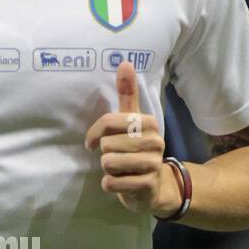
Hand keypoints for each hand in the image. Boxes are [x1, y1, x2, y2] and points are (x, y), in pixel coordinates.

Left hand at [85, 62, 170, 214]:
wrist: (153, 186)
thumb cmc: (136, 149)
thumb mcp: (132, 121)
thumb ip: (128, 94)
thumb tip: (124, 62)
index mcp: (149, 123)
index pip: (109, 122)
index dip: (95, 134)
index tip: (93, 143)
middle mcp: (155, 141)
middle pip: (107, 144)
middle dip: (106, 154)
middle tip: (117, 158)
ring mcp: (152, 164)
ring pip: (109, 163)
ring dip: (108, 170)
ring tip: (120, 170)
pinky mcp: (146, 185)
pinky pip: (113, 183)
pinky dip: (110, 185)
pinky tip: (121, 182)